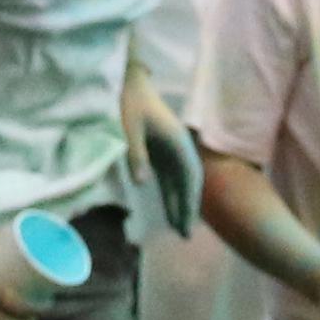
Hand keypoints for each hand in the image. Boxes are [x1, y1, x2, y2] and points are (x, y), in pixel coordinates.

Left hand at [135, 103, 207, 238]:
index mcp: (178, 141)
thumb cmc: (131, 103)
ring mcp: (173, 152)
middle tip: (185, 235)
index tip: (187, 221)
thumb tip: (143, 183)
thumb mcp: (130, 128)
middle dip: (188, 208)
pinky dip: (171, 196)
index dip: (189, 200)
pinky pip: (170, 180)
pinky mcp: (163, 154)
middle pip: (189, 183)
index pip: (189, 176)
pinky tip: (169, 213)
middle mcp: (180, 149)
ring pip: (181, 184)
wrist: (131, 84)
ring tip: (179, 231)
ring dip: (180, 205)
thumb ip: (137, 154)